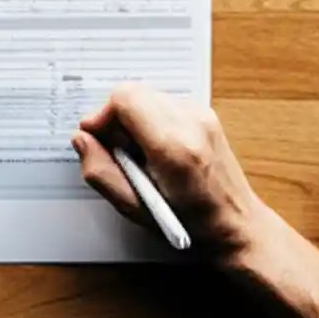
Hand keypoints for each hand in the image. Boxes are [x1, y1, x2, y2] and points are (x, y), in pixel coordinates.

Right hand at [72, 83, 267, 262]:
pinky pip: (164, 103)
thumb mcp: (134, 208)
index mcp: (172, 146)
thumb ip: (101, 172)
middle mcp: (191, 122)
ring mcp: (202, 115)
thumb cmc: (191, 224)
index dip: (102, 115)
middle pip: (134, 92)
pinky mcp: (206, 115)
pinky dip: (151, 121)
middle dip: (116, 118)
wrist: (236, 224)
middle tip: (118, 151)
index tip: (96, 137)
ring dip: (134, 119)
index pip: (125, 98)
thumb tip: (82, 141)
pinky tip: (156, 150)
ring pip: (148, 96)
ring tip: (139, 154)